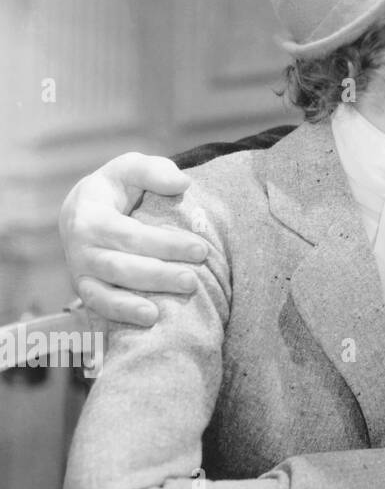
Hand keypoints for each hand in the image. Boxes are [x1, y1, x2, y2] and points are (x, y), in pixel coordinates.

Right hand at [59, 153, 207, 325]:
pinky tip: (150, 320)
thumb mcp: (131, 168)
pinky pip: (99, 307)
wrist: (85, 208)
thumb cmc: (117, 187)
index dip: (165, 244)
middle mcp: (79, 247)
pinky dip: (121, 315)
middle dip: (159, 275)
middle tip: (193, 281)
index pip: (130, 234)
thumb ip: (154, 171)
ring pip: (106, 292)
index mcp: (89, 215)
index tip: (201, 249)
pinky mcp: (85, 288)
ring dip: (136, 303)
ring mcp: (80, 270)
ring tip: (162, 311)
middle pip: (120, 266)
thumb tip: (182, 183)